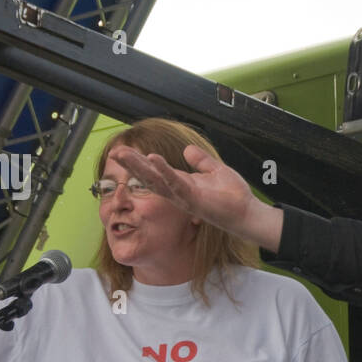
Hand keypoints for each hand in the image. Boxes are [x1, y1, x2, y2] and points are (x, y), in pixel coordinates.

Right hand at [109, 144, 277, 247]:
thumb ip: (201, 161)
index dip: (139, 161)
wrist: (246, 211)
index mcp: (182, 183)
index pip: (156, 171)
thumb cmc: (232, 196)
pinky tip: (154, 158)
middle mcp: (178, 191)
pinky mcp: (194, 200)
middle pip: (149, 177)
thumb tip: (188, 150)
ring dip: (140, 167)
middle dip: (132, 164)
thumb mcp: (215, 170)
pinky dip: (164, 171)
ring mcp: (184, 197)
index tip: (122, 150)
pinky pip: (175, 184)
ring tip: (124, 155)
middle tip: (114, 152)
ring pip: (156, 181)